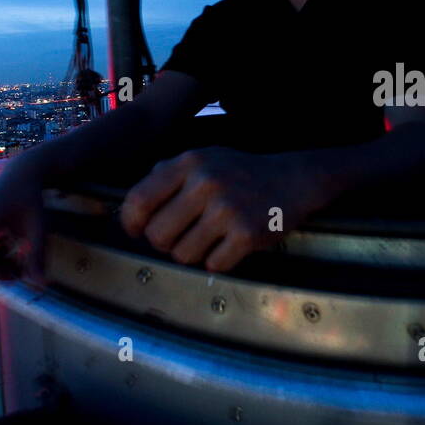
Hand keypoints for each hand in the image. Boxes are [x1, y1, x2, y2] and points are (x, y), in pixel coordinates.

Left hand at [118, 148, 305, 272]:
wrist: (293, 179)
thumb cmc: (239, 173)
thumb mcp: (202, 160)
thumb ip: (166, 175)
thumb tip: (132, 207)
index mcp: (188, 164)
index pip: (138, 201)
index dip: (131, 223)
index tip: (137, 231)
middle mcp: (205, 184)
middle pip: (157, 235)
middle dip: (165, 243)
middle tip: (181, 236)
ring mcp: (227, 210)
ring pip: (182, 255)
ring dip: (192, 253)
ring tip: (208, 238)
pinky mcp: (246, 234)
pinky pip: (213, 265)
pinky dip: (218, 261)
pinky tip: (229, 244)